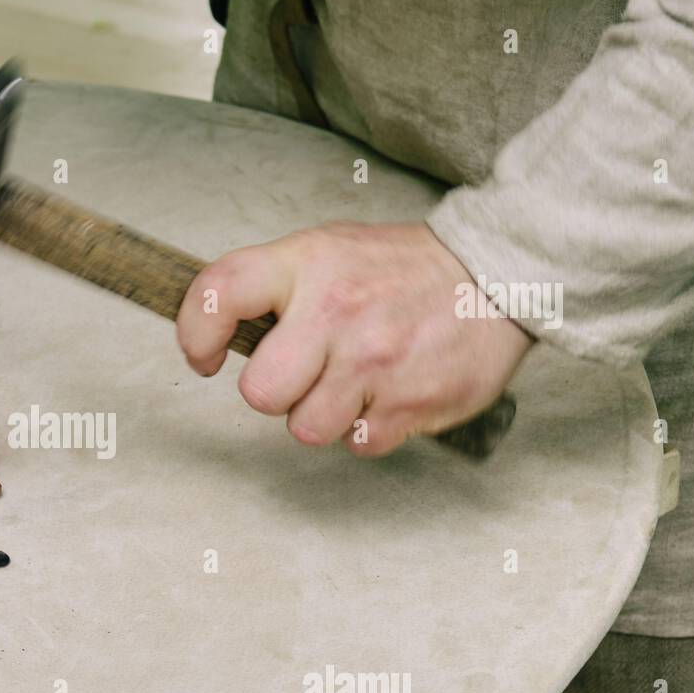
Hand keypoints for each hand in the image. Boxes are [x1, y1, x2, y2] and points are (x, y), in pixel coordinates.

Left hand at [176, 220, 531, 455]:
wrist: (498, 276)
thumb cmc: (401, 269)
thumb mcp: (327, 249)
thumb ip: (273, 285)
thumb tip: (218, 332)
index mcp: (308, 264)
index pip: (218, 295)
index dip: (196, 334)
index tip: (208, 356)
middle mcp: (338, 312)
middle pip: (260, 393)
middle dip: (275, 392)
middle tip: (304, 370)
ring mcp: (376, 362)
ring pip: (306, 429)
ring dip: (322, 414)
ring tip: (353, 378)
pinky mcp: (410, 404)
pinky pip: (356, 443)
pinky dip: (367, 425)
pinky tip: (388, 390)